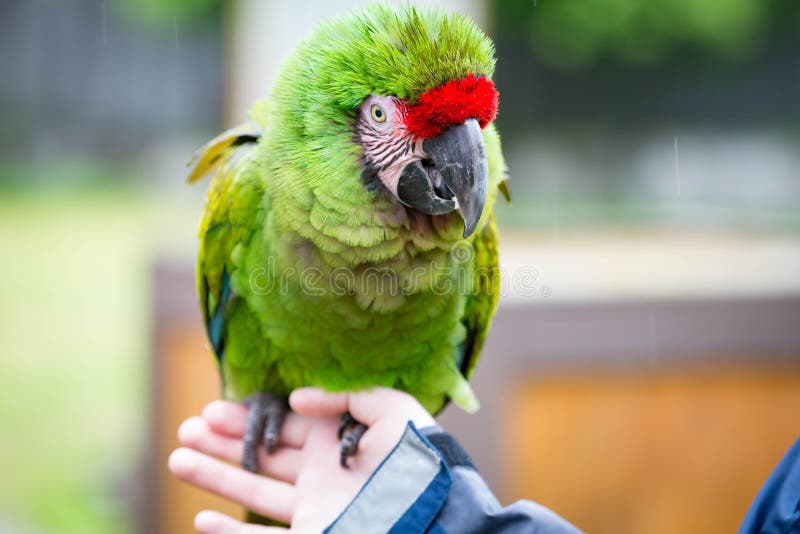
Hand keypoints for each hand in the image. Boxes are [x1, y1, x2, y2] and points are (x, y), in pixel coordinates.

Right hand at [168, 387, 435, 532]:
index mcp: (339, 444)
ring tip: (178, 458)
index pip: (285, 427)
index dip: (250, 418)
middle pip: (263, 455)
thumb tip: (296, 399)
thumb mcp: (395, 412)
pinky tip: (200, 520)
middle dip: (224, 442)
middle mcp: (322, 476)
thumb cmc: (419, 466)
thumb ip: (346, 395)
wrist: (433, 523)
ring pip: (254, 492)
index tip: (213, 409)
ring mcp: (314, 512)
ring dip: (216, 476)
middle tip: (187, 429)